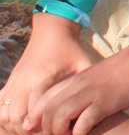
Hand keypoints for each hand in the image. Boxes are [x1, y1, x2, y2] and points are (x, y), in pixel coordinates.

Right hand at [0, 16, 93, 134]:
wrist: (52, 29)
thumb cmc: (69, 48)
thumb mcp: (82, 62)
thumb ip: (86, 81)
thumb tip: (94, 101)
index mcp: (41, 78)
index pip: (34, 113)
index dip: (42, 126)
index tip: (54, 129)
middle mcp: (23, 83)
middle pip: (16, 119)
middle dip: (28, 131)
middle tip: (43, 132)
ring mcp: (14, 83)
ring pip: (4, 116)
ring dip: (15, 127)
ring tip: (32, 129)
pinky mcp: (9, 83)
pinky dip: (5, 119)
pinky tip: (19, 121)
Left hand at [24, 46, 128, 134]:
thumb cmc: (126, 68)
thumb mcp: (97, 76)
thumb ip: (82, 89)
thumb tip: (71, 109)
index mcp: (76, 79)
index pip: (44, 99)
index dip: (35, 117)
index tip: (35, 129)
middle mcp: (79, 85)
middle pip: (47, 110)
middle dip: (46, 129)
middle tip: (58, 134)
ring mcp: (91, 93)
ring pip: (58, 117)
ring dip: (60, 132)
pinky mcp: (105, 102)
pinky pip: (82, 124)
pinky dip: (79, 134)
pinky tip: (86, 132)